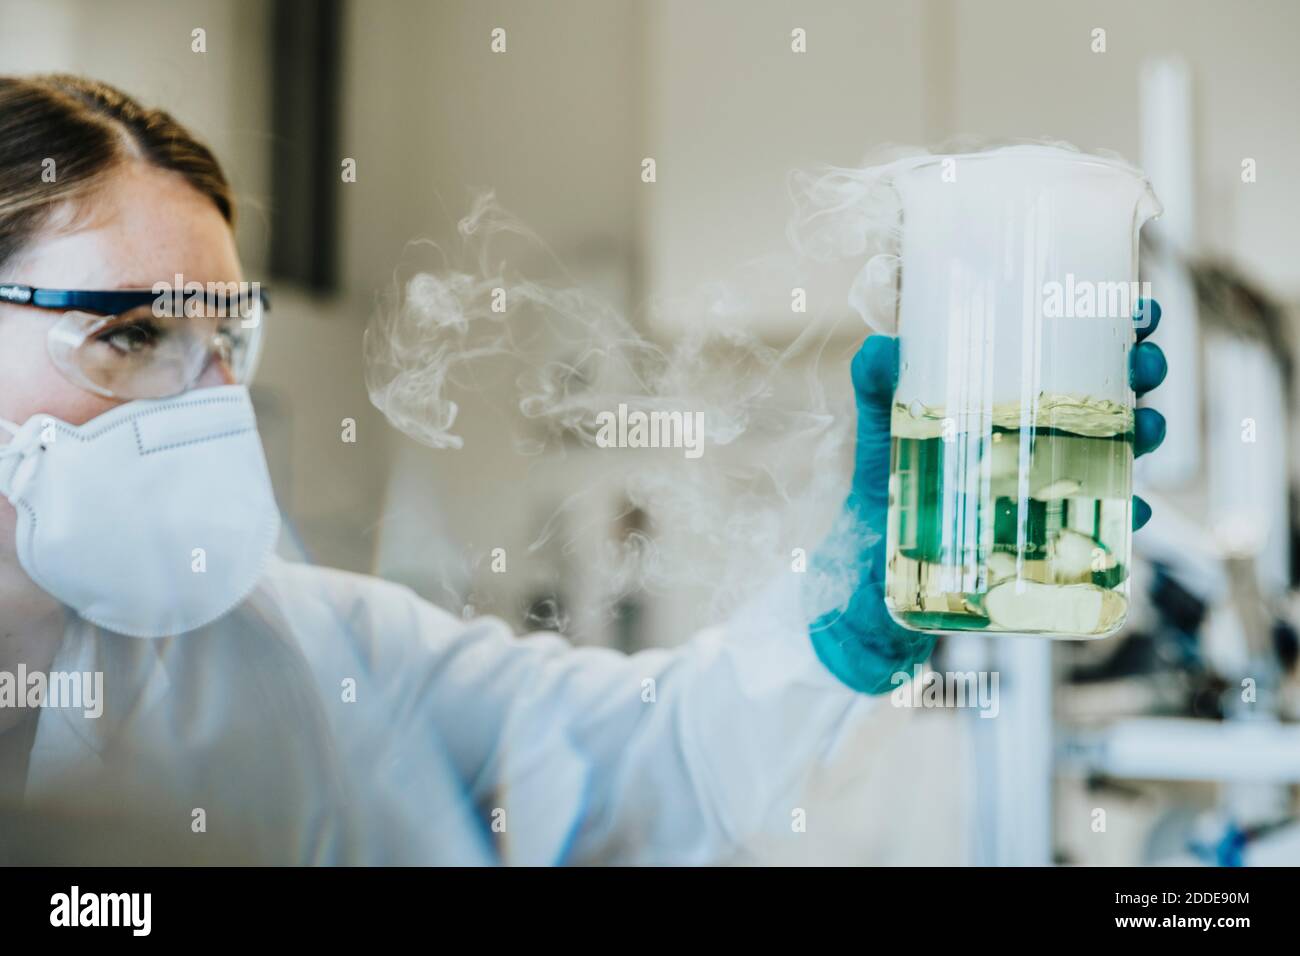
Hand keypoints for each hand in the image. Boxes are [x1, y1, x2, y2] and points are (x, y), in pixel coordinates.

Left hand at [808, 299, 1167, 693]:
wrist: (874, 571)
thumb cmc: (885, 486)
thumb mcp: (881, 431)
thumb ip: (876, 385)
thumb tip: (882, 344)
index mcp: (1012, 392)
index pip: (1073, 344)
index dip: (1113, 319)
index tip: (1136, 304)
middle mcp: (1043, 433)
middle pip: (1112, 388)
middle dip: (1143, 368)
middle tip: (1144, 363)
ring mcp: (1054, 483)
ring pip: (1123, 448)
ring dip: (1149, 431)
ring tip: (1147, 429)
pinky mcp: (1055, 535)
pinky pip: (1107, 525)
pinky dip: (1128, 517)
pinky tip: (1136, 513)